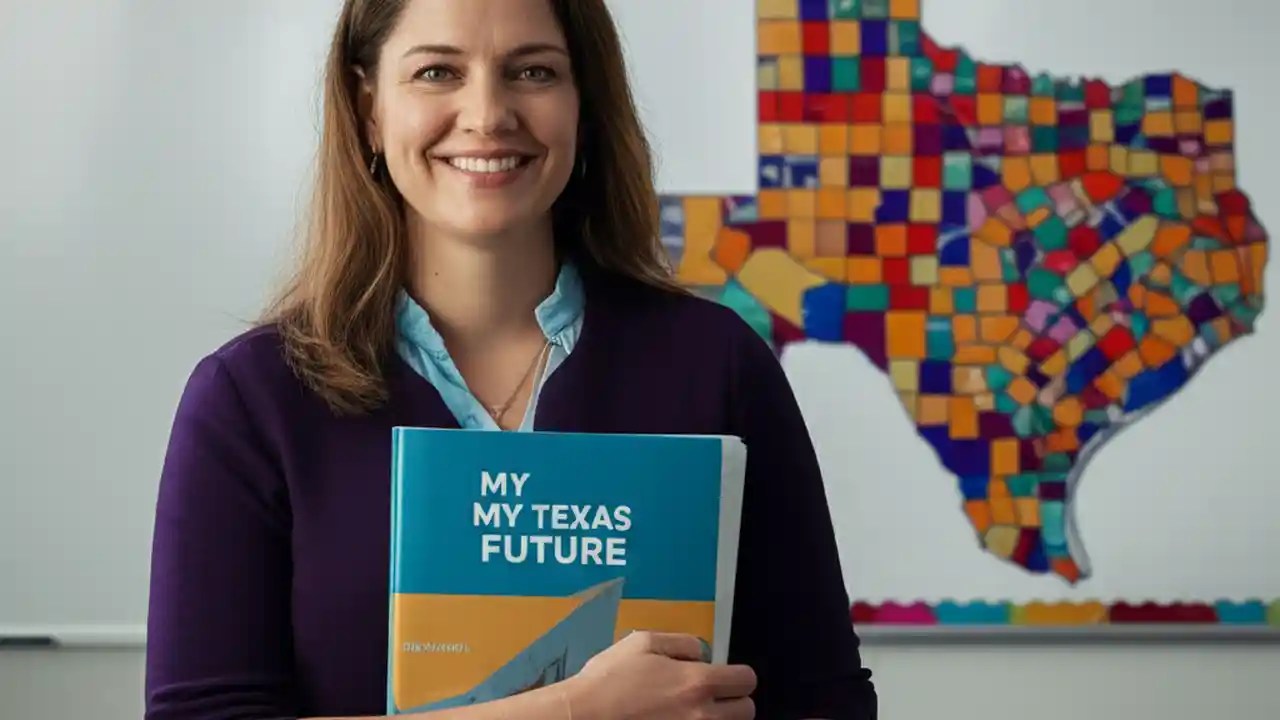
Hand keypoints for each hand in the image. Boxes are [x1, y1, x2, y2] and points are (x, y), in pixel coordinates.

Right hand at [560, 631, 755, 719]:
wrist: (585, 716)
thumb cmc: (611, 677)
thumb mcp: (643, 643)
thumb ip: (682, 643)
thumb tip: (703, 654)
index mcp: (697, 682)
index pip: (746, 680)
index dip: (738, 676)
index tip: (725, 677)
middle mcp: (702, 715)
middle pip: (746, 711)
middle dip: (734, 701)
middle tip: (712, 697)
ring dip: (719, 719)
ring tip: (694, 712)